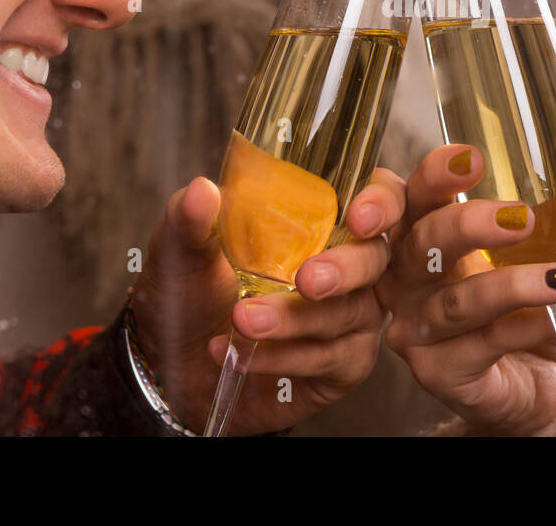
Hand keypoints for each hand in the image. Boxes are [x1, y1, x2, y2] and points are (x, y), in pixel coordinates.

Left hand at [128, 167, 404, 434]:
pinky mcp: (343, 363)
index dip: (383, 202)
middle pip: (375, 257)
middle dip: (346, 268)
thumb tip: (203, 191)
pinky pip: (329, 358)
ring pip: (346, 312)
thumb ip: (191, 218)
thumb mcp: (182, 249)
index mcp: (324, 218)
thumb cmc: (191, 291)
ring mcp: (352, 314)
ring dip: (295, 318)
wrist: (173, 363)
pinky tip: (241, 355)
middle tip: (307, 280)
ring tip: (242, 319)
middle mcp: (350, 262)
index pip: (379, 195)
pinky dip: (284, 357)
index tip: (360, 216)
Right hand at [376, 130, 555, 434]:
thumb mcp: (549, 243)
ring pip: (458, 301)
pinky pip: (486, 343)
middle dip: (470, 225)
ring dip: (517, 286)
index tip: (471, 159)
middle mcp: (406, 280)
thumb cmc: (523, 304)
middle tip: (524, 218)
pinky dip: (535, 328)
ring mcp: (417, 329)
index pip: (408, 196)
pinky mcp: (440, 372)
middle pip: (421, 244)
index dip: (432, 176)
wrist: (534, 382)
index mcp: (420, 234)